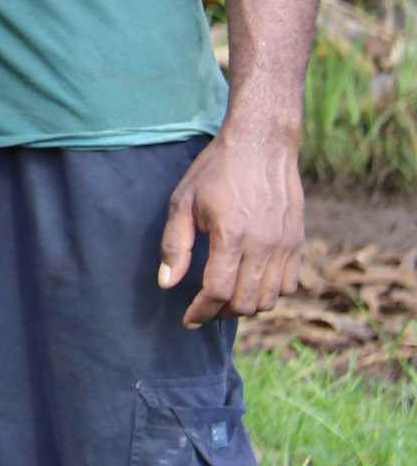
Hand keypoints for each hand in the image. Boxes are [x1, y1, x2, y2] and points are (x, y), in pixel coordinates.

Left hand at [159, 124, 305, 326]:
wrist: (261, 146)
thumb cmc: (215, 171)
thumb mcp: (183, 202)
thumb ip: (174, 245)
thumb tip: (167, 284)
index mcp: (231, 236)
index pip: (217, 291)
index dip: (200, 311)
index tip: (187, 319)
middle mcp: (263, 246)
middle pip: (245, 302)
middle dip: (221, 313)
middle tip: (204, 310)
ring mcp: (285, 246)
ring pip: (270, 299)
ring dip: (246, 307)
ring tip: (225, 301)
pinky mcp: (298, 242)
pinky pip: (290, 285)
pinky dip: (271, 294)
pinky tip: (252, 286)